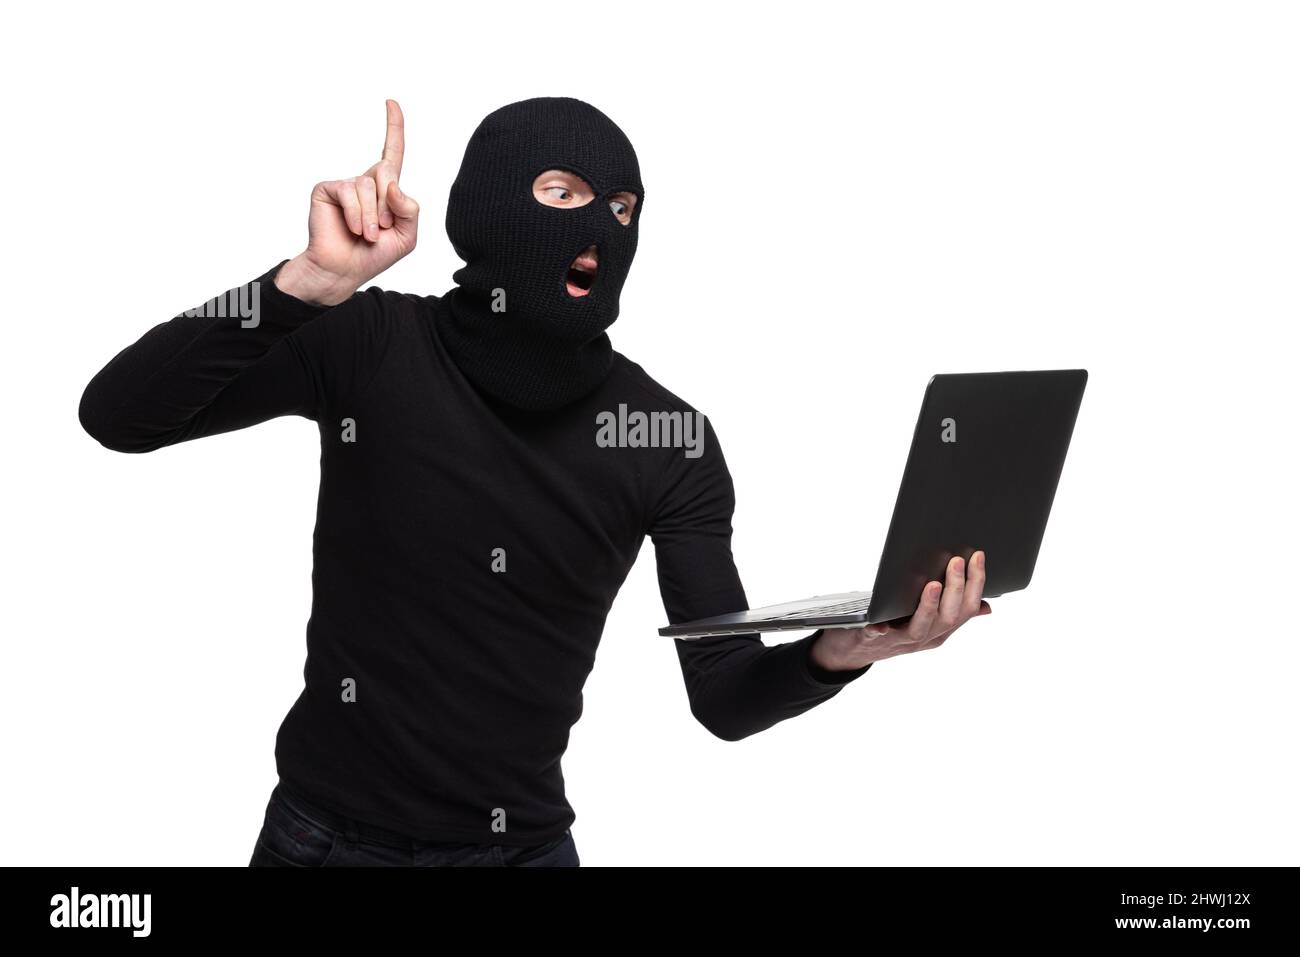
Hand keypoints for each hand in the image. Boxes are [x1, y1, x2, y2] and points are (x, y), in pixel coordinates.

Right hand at [276, 99, 419, 305]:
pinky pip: (350, 191)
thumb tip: (393, 184)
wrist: (344, 271)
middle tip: (381, 230)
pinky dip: (356, 214)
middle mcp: (365, 182)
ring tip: (367, 234)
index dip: (394, 128)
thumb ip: (410, 210)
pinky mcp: (327, 189)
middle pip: (387, 172)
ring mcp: (345, 185)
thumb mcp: (407, 237)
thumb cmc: (374, 255)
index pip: (392, 153)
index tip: (391, 102)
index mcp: (385, 191)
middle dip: (389, 206)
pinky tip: (353, 229)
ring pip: (369, 186)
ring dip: (373, 217)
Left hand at [810, 551, 991, 671]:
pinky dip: (879, 629)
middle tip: (956, 561)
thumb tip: (985, 606)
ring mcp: (898, 641)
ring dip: (928, 607)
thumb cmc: (893, 627)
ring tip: (933, 584)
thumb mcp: (926, 622)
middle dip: (955, 589)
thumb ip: (952, 613)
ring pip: (920, 629)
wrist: (853, 652)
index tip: (977, 556)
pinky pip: (876, 637)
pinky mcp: (870, 640)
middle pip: (947, 618)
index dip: (975, 584)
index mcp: (938, 630)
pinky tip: (880, 623)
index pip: (965, 608)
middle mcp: (923, 637)